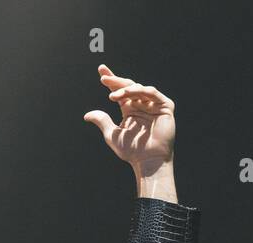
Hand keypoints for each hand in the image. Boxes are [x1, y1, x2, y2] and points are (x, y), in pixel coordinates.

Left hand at [83, 63, 176, 178]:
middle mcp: (141, 104)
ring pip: (139, 88)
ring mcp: (153, 104)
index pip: (120, 91)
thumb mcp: (112, 134)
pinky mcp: (165, 106)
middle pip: (128, 86)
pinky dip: (140, 91)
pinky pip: (152, 93)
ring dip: (125, 90)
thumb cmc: (131, 151)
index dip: (112, 80)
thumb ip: (102, 121)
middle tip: (104, 78)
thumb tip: (86, 115)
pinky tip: (127, 95)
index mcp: (129, 109)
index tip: (101, 71)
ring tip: (113, 96)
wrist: (148, 161)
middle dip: (116, 81)